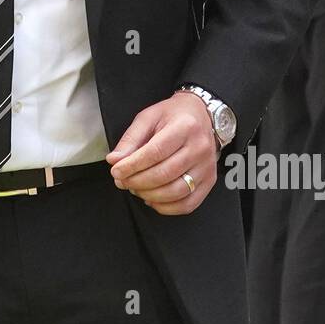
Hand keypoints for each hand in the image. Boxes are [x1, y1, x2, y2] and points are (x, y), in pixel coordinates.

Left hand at [105, 91, 218, 215]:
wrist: (201, 116)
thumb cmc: (173, 116)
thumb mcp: (148, 118)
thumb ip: (130, 139)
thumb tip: (115, 160)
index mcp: (184, 127)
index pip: (155, 152)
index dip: (132, 166)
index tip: (116, 171)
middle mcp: (200, 148)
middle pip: (165, 174)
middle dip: (137, 182)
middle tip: (122, 181)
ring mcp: (207, 166)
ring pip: (176, 192)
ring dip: (149, 195)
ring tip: (135, 188)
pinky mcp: (209, 181)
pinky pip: (188, 204)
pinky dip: (166, 207)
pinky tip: (152, 199)